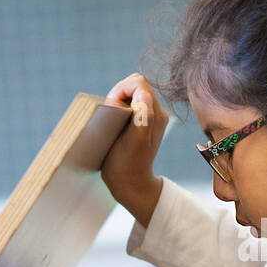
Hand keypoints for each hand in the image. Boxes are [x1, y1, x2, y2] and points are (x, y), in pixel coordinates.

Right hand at [103, 73, 166, 225]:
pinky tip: (114, 123)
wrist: (131, 183)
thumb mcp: (134, 141)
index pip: (138, 83)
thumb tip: (144, 95)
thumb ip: (142, 117)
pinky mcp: (141, 122)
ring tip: (112, 119)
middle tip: (110, 112)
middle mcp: (155, 112)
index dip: (121, 89)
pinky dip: (119, 108)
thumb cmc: (128, 164)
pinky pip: (130, 104)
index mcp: (155, 113)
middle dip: (119, 93)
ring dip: (118, 101)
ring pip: (132, 94)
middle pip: (135, 85)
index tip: (112, 106)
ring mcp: (149, 117)